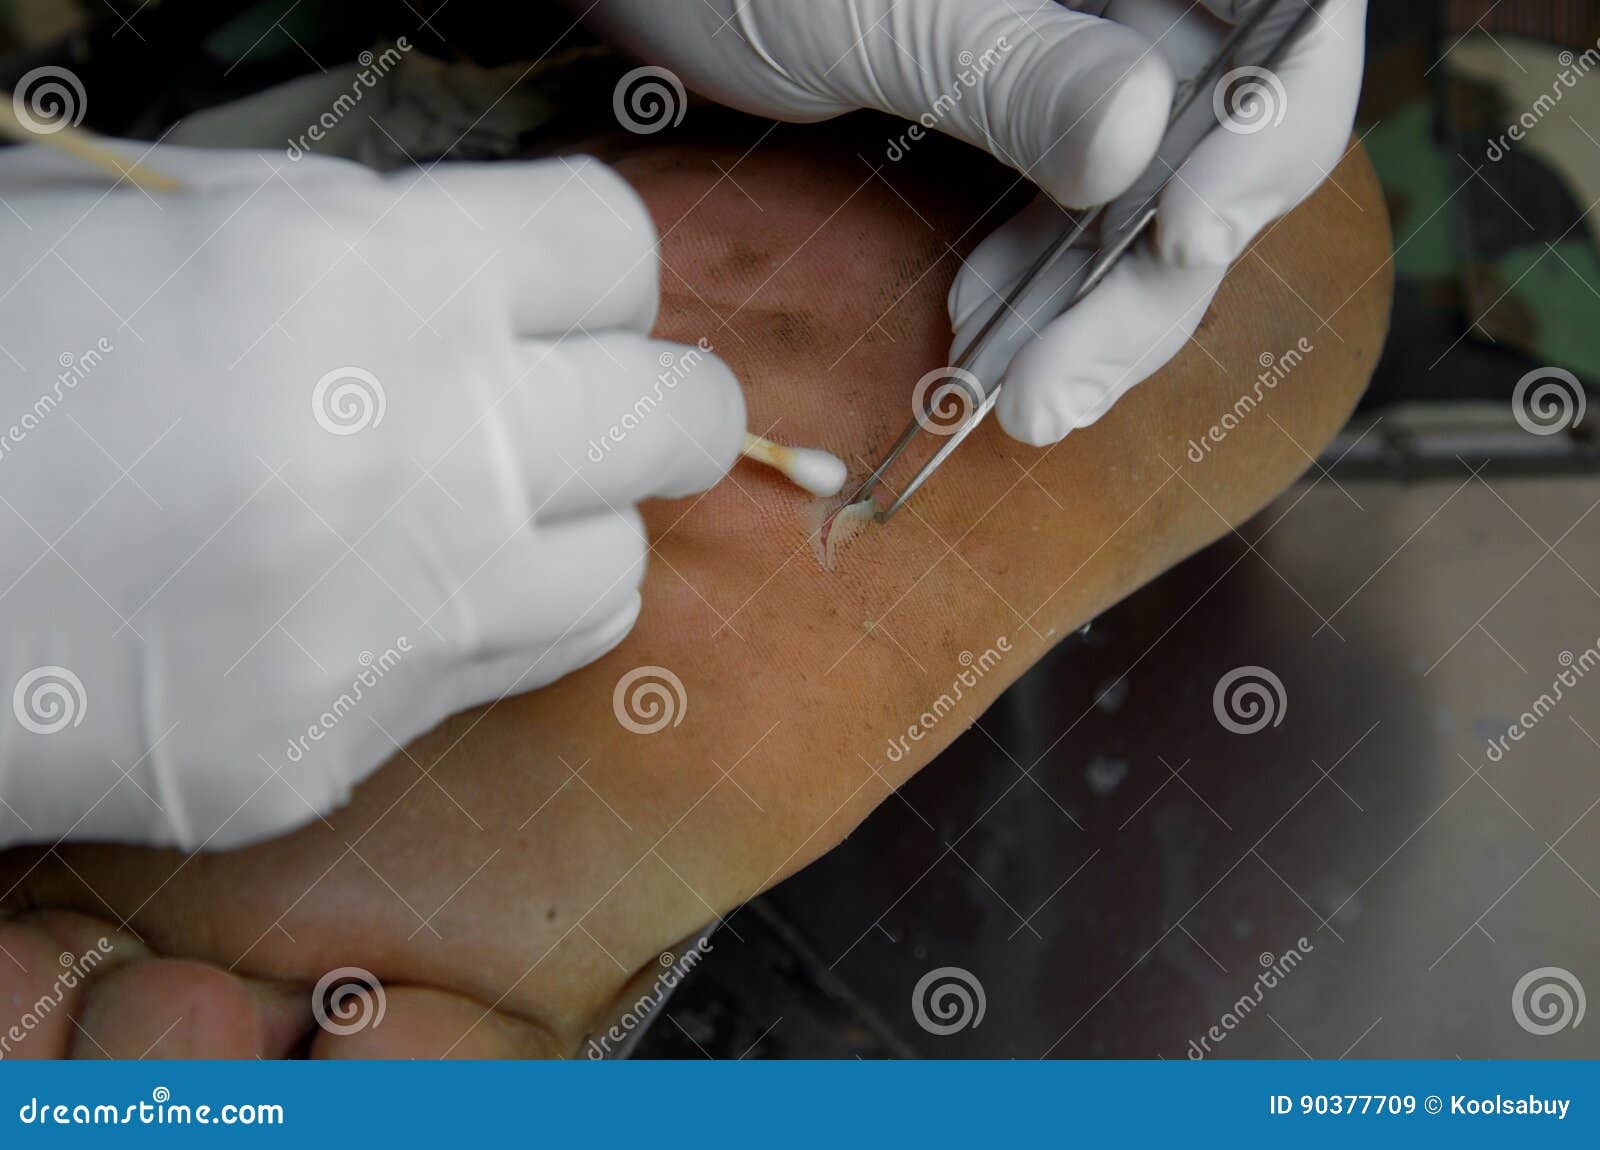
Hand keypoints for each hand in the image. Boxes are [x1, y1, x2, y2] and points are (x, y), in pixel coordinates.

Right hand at [0, 144, 743, 849]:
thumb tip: (503, 276)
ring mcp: (384, 617)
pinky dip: (489, 624)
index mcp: (360, 277)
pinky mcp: (334, 744)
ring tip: (479, 508)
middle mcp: (410, 449)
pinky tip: (404, 593)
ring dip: (574, 525)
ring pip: (619, 565)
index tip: (570, 293)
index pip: (615, 253)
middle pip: (678, 416)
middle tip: (592, 403)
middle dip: (654, 400)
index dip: (597, 271)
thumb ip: (365, 244)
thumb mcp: (168, 226)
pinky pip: (507, 672)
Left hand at [579, 0, 1363, 445]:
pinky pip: (1075, 217)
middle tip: (1066, 386)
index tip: (1193, 231)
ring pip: (1152, 195)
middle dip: (1154, 276)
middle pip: (1225, 130)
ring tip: (1026, 401)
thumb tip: (1137, 142)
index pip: (1278, 15)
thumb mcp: (859, 4)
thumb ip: (1005, 62)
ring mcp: (1084, 51)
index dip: (1269, 125)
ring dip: (1096, 314)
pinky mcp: (1029, 117)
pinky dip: (1040, 294)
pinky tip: (983, 344)